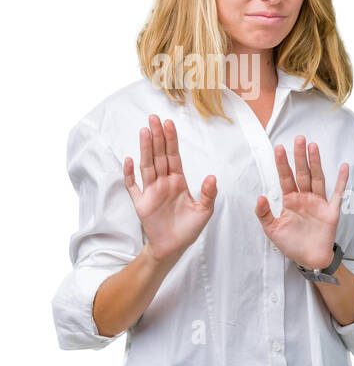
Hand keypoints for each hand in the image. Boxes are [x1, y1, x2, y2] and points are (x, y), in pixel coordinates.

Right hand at [124, 114, 216, 264]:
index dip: (171, 140)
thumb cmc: (189, 228)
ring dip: (145, 148)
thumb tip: (212, 177)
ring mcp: (151, 191)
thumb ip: (208, 194)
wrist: (173, 247)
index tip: (169, 123)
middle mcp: (163, 182)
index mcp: (178, 181)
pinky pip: (133, 186)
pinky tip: (129, 160)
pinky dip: (130, 174)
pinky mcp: (141, 203)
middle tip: (154, 118)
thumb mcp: (204, 211)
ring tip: (144, 131)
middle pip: (159, 155)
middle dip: (157, 137)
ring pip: (147, 165)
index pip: (174, 156)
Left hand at [255, 135, 348, 268]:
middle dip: (299, 156)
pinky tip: (343, 167)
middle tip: (299, 138)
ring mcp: (319, 202)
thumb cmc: (291, 244)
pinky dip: (341, 180)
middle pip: (302, 173)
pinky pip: (337, 193)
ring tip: (313, 147)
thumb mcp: (272, 230)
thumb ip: (264, 214)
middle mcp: (305, 197)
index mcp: (290, 200)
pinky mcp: (331, 211)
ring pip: (317, 178)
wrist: (309, 259)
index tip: (279, 148)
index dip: (282, 164)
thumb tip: (260, 197)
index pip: (285, 178)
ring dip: (316, 163)